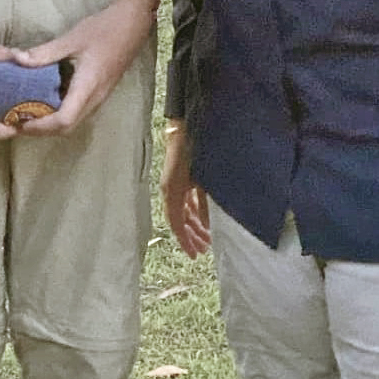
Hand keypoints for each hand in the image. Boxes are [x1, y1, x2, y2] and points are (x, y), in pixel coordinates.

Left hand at [12, 0, 153, 134]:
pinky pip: (77, 111)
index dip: (40, 126)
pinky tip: (45, 100)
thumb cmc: (104, 30)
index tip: (20, 122)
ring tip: (27, 113)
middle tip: (18, 120)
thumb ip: (45, 53)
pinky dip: (59, 113)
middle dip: (41, 130)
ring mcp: (98, 98)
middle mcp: (94, 99)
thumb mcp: (71, 39)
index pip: (64, 120)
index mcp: (87, 87)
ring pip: (72, 122)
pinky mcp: (98, 93)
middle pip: (66, 128)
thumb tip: (17, 60)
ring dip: (50, 123)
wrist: (132, 25)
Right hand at [161, 121, 209, 257]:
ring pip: (183, 210)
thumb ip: (205, 205)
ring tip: (207, 237)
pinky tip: (204, 217)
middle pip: (179, 219)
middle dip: (191, 235)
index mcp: (172, 191)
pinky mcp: (180, 175)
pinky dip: (194, 210)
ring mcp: (175, 182)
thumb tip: (208, 226)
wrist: (189, 122)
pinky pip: (185, 199)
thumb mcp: (203, 181)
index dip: (185, 241)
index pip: (176, 223)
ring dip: (194, 224)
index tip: (194, 255)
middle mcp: (170, 189)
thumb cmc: (195, 150)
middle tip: (204, 249)